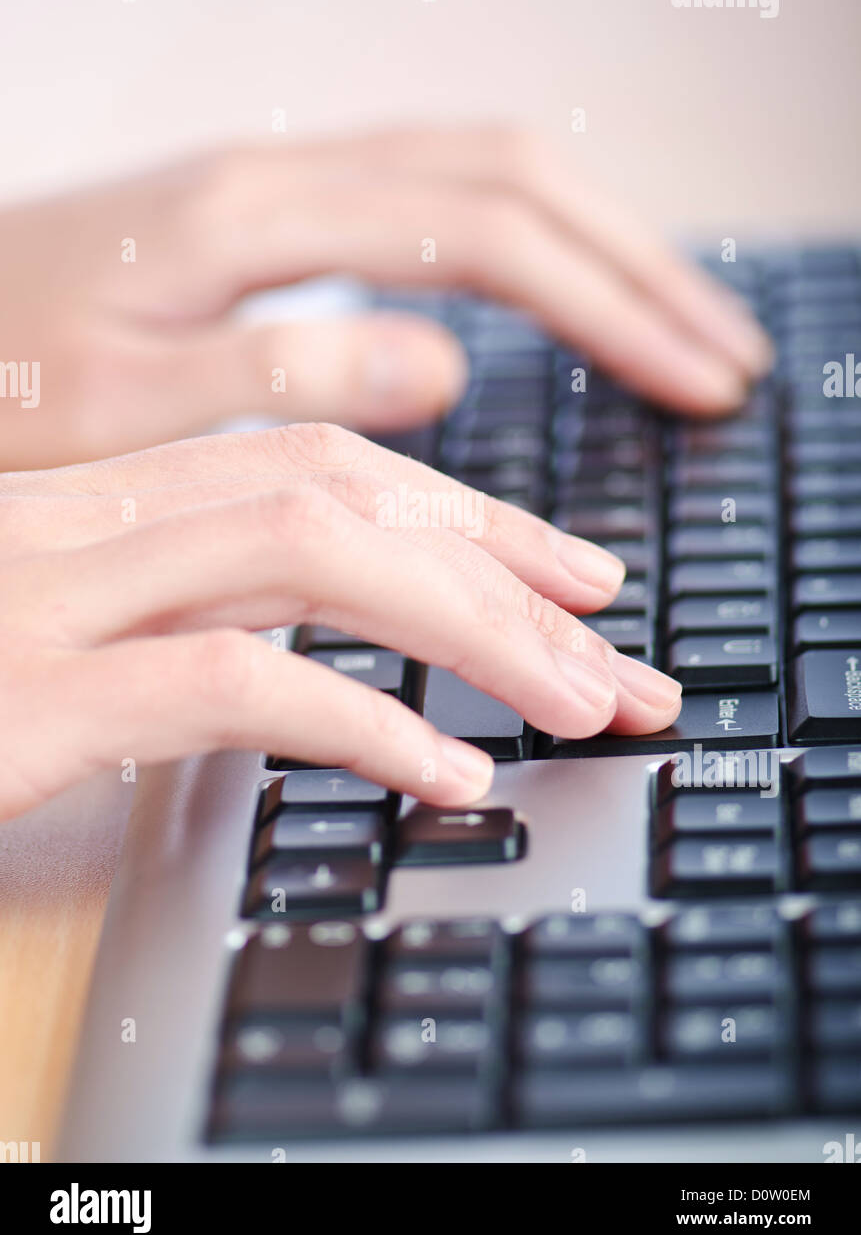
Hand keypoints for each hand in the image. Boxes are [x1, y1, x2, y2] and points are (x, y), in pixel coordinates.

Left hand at [0, 126, 771, 468]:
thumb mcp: (114, 407)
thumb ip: (276, 377)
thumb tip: (442, 365)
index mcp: (254, 217)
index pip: (490, 237)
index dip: (613, 310)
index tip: (696, 383)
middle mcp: (283, 173)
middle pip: (515, 179)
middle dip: (638, 268)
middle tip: (724, 356)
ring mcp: (281, 181)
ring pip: (483, 174)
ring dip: (596, 246)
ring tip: (676, 326)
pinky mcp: (271, 211)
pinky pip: (432, 194)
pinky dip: (525, 242)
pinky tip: (554, 292)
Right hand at [0, 423, 681, 820]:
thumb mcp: (64, 640)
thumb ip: (187, 617)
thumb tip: (336, 644)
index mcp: (96, 496)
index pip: (315, 461)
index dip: (463, 510)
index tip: (569, 575)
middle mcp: (75, 518)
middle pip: (336, 484)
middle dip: (504, 559)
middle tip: (618, 643)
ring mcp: (42, 594)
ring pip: (302, 546)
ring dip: (468, 621)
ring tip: (579, 702)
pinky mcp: (18, 692)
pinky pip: (225, 680)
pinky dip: (358, 720)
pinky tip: (444, 773)